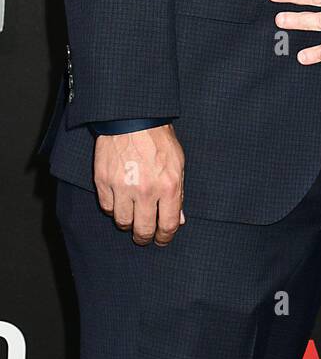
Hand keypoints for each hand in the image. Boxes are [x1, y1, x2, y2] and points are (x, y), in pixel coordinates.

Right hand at [93, 124, 185, 244]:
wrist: (132, 118)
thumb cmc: (159, 139)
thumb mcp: (178, 164)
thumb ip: (178, 194)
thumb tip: (179, 219)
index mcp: (168, 187)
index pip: (168, 225)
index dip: (165, 237)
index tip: (162, 240)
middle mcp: (145, 191)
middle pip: (143, 229)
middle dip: (145, 237)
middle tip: (144, 237)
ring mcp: (122, 187)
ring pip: (122, 222)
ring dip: (128, 224)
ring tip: (131, 218)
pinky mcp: (103, 181)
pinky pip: (107, 207)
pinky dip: (113, 208)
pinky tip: (119, 202)